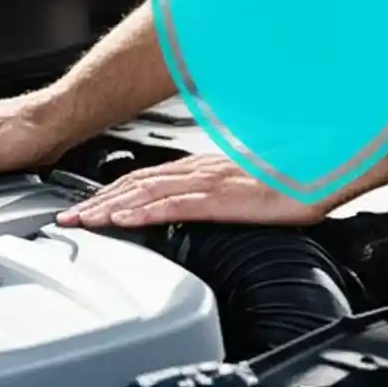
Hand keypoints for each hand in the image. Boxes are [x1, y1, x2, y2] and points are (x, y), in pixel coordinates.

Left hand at [56, 154, 332, 228]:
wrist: (321, 169)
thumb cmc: (289, 178)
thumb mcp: (241, 186)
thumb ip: (213, 192)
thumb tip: (193, 203)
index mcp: (199, 167)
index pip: (142, 179)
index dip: (109, 192)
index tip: (85, 207)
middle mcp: (196, 170)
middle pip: (134, 185)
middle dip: (96, 202)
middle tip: (67, 219)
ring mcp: (206, 183)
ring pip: (145, 194)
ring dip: (109, 208)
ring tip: (83, 221)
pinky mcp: (220, 198)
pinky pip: (174, 205)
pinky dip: (143, 212)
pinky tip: (123, 220)